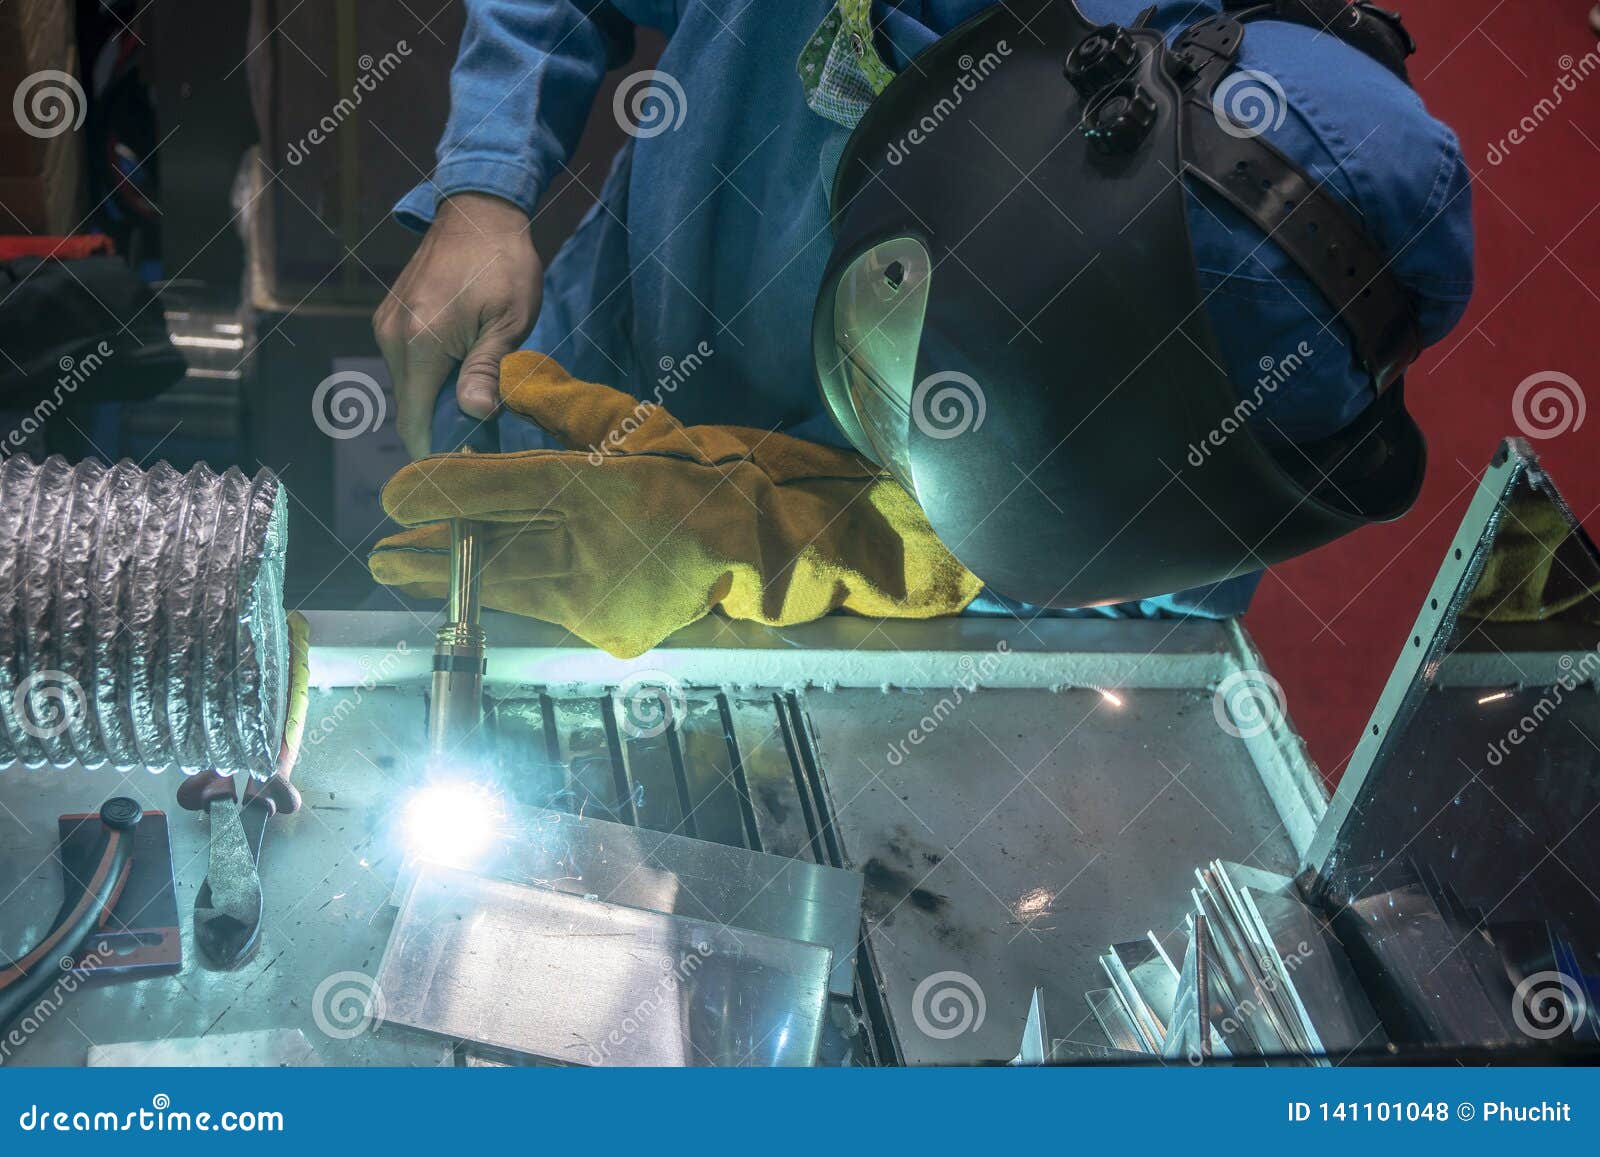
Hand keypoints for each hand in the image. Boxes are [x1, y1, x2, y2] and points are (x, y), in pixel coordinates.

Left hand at [368, 355, 981, 657]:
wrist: (766, 544)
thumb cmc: (705, 475)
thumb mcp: (638, 425)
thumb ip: (568, 405)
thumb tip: (512, 376)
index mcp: (592, 486)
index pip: (495, 489)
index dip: (439, 494)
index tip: (397, 497)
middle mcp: (585, 544)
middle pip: (486, 552)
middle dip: (430, 556)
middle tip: (386, 554)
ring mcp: (596, 593)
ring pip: (507, 589)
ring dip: (457, 584)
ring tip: (412, 577)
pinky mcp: (607, 625)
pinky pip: (546, 609)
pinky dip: (511, 599)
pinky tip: (483, 592)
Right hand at [374, 193, 542, 457]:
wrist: (479, 212)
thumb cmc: (503, 265)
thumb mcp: (507, 322)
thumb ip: (486, 371)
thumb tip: (474, 415)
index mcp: (420, 343)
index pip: (415, 422)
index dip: (437, 453)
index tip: (466, 470)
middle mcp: (392, 337)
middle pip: (411, 410)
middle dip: (444, 429)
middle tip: (487, 437)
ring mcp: (387, 326)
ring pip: (410, 389)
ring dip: (440, 402)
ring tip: (482, 400)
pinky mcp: (390, 317)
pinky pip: (408, 365)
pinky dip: (432, 378)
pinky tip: (465, 372)